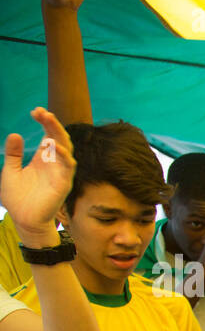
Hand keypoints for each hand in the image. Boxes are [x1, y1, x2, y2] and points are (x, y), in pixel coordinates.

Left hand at [2, 109, 74, 239]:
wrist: (23, 219)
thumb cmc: (18, 197)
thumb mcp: (10, 170)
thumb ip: (13, 154)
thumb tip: (15, 134)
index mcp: (41, 159)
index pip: (48, 135)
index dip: (44, 122)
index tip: (34, 111)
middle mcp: (53, 163)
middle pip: (58, 137)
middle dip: (51, 123)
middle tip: (41, 111)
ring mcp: (60, 172)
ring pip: (66, 148)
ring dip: (58, 133)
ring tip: (48, 119)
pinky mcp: (63, 183)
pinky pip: (68, 166)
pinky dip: (63, 154)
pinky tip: (53, 145)